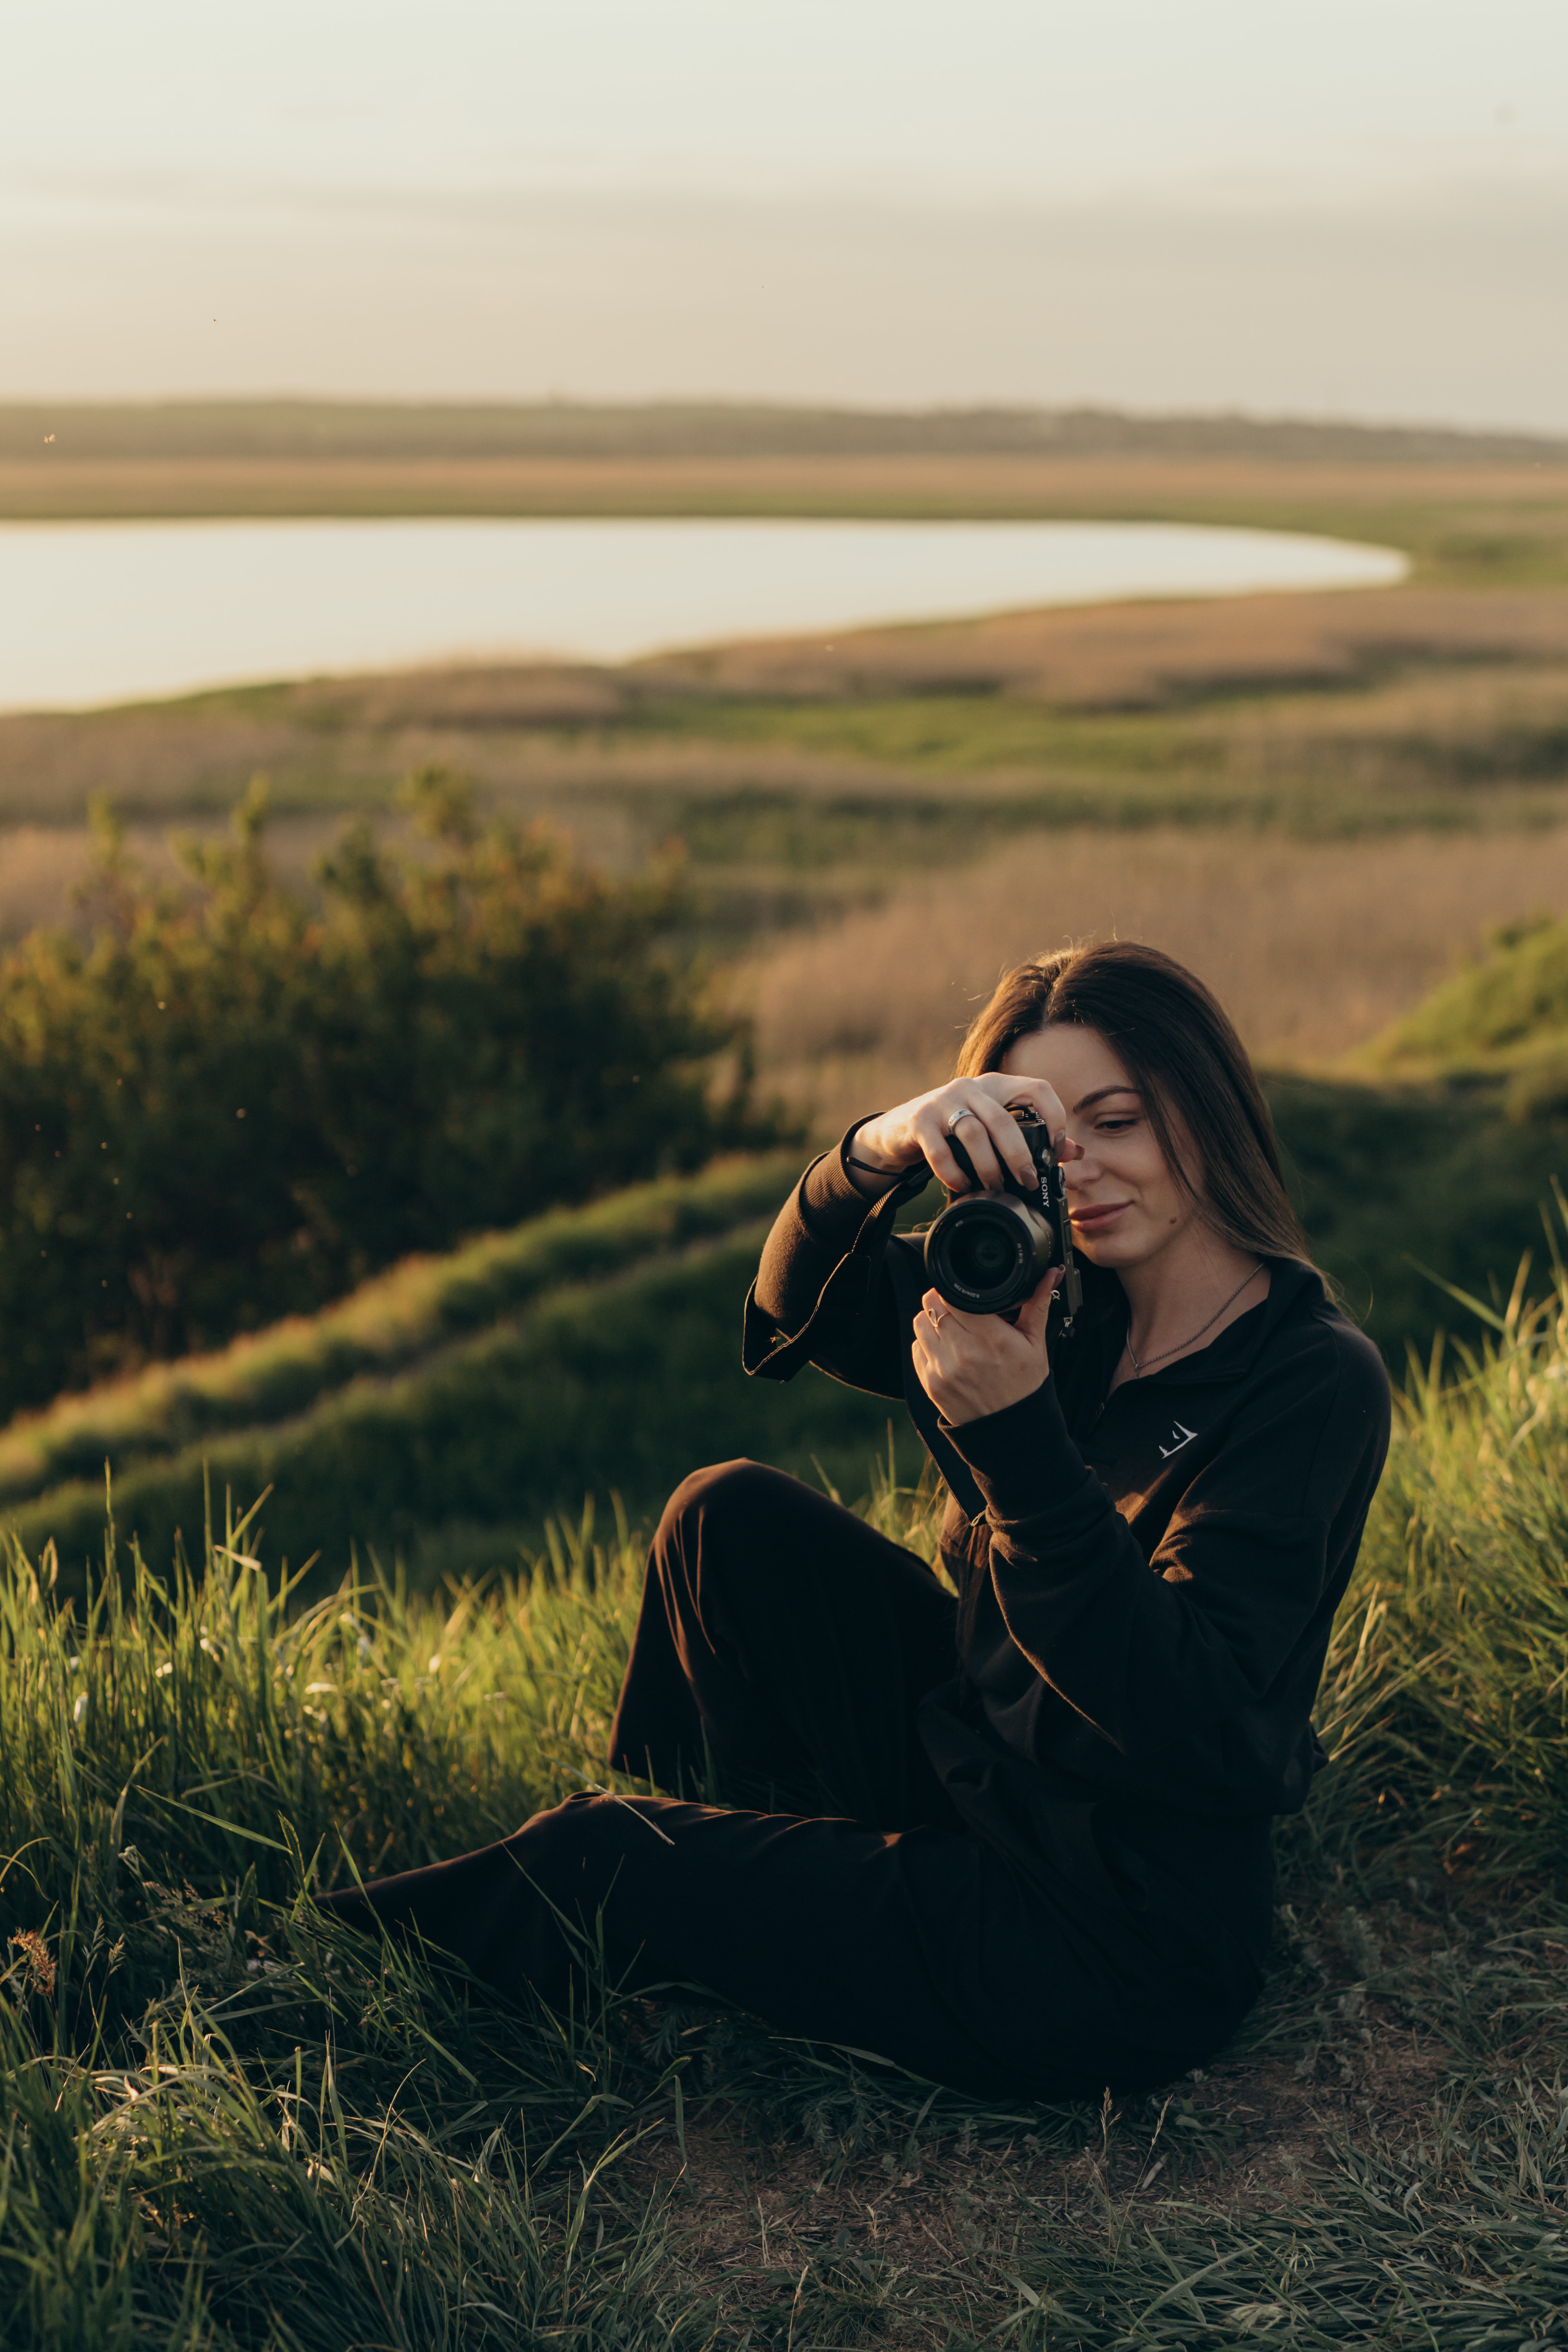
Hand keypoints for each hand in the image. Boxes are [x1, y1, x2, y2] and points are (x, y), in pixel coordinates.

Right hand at [846, 1072, 1071, 1198]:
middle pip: (1004, 1119)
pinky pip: (940, 1151)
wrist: (900, 1127)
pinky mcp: (920, 1120)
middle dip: (1019, 1156)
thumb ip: (1033, 1136)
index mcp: (997, 1084)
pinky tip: (963, 1186)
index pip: (1036, 1088)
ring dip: (988, 1166)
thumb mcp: (993, 1125)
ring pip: (974, 1134)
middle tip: (1027, 1182)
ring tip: (995, 1186)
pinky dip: (954, 1173)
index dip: (1054, 1116)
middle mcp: (971, 1087)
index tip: (1057, 1147)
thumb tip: (1075, 1152)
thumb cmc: (956, 1128)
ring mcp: (943, 1101)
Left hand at [911, 1274, 1059, 1426]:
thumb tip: (1050, 1274)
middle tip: (957, 1308)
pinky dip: (927, 1345)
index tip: (962, 1291)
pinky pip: (916, 1349)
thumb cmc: (1026, 1386)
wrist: (1012, 1431)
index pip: (954, 1296)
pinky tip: (946, 1350)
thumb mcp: (1036, 1344)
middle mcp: (963, 1352)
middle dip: (943, 1301)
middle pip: (932, 1305)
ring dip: (932, 1320)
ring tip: (950, 1327)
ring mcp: (943, 1369)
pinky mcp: (931, 1384)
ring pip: (920, 1324)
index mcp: (991, 1338)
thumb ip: (1038, 1304)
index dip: (955, 1289)